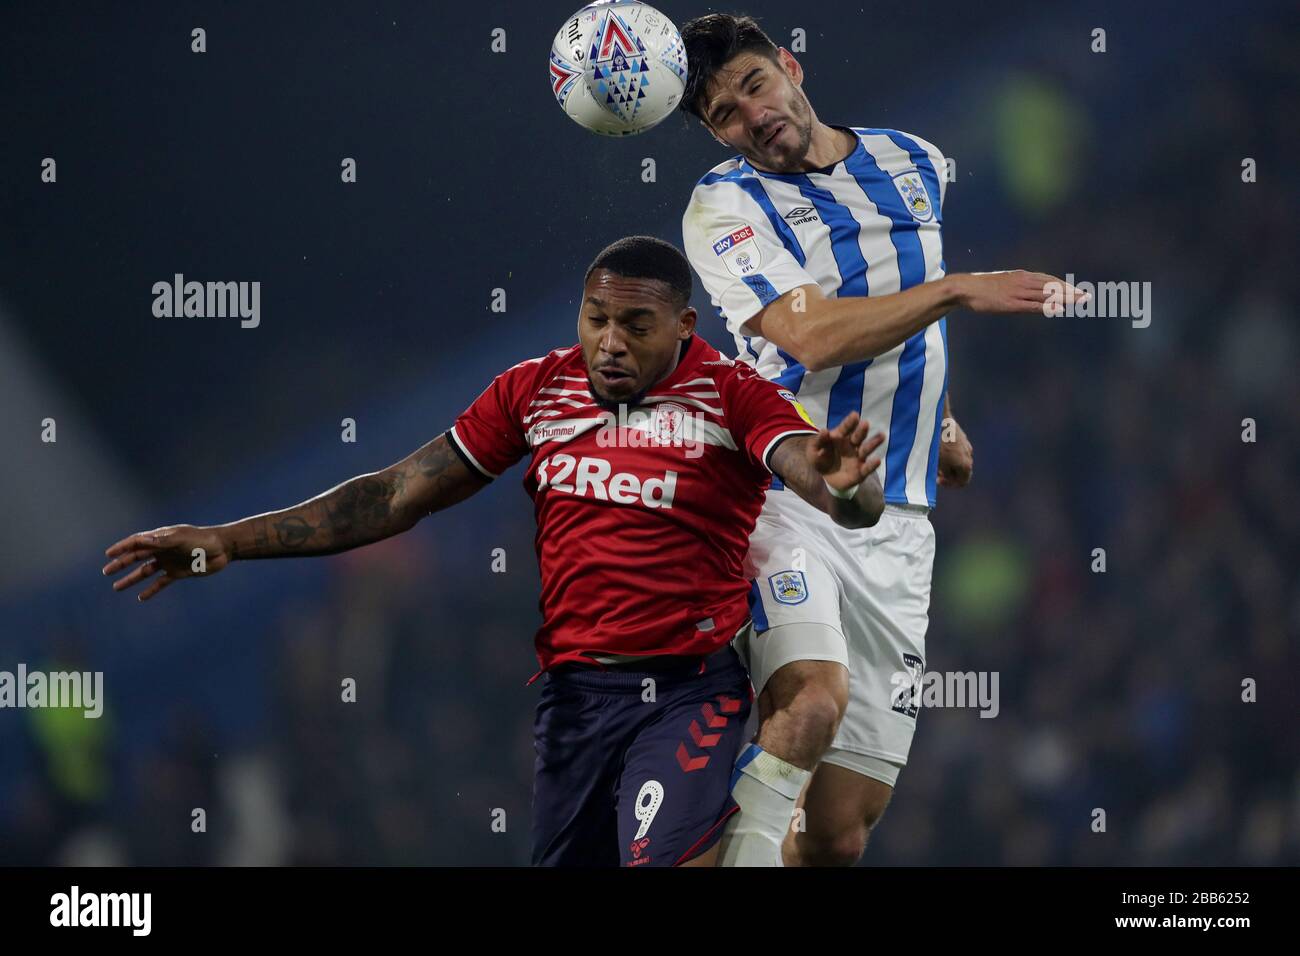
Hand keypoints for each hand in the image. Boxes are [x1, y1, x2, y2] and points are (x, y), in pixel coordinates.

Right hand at [102, 525, 230, 601]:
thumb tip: (141, 541)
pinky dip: (151, 590)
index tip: (108, 555)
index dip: (122, 548)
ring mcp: (169, 561)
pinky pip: (160, 582)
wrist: (223, 549)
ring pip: (145, 571)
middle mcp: (162, 549)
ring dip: (131, 579)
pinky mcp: (178, 573)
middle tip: (106, 572)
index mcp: (161, 538)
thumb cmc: (203, 540)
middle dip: (121, 564)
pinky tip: (141, 597)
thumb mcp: (181, 538)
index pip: (136, 542)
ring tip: (116, 587)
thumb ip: (162, 541)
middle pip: (137, 557)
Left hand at [808, 411, 884, 493]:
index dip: (850, 422)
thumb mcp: (813, 452)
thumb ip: (818, 441)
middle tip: (865, 424)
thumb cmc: (820, 460)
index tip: (854, 415)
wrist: (826, 479)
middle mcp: (851, 446)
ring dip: (873, 443)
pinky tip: (877, 460)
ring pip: (866, 449)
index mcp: (840, 438)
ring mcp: (857, 458)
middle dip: (861, 430)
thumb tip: (824, 431)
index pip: (846, 428)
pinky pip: (867, 468)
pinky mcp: (860, 472)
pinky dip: (872, 465)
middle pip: (858, 436)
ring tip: (882, 436)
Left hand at [938, 418, 972, 486]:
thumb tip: (947, 477)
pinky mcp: (961, 436)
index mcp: (966, 465)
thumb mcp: (939, 464)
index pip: (963, 482)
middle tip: (936, 471)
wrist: (939, 420)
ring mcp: (966, 445)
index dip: (950, 484)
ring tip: (936, 460)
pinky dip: (950, 454)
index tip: (939, 480)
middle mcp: (969, 455)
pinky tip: (939, 449)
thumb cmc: (938, 444)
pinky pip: (957, 450)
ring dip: (949, 464)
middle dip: (949, 474)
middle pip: (961, 471)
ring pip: (959, 460)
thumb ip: (946, 474)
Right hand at [953, 270, 1089, 314]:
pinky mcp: (1011, 303)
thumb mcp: (1004, 284)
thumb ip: (1019, 288)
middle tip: (1087, 296)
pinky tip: (1058, 309)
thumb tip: (1026, 295)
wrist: (966, 288)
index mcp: (1022, 276)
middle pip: (1052, 286)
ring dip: (1064, 298)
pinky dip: (1047, 307)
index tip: (1078, 291)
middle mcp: (1023, 282)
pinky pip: (1032, 305)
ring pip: (1046, 294)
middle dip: (1071, 291)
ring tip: (1079, 301)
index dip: (1065, 286)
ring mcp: (1018, 292)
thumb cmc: (983, 288)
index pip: (1049, 280)